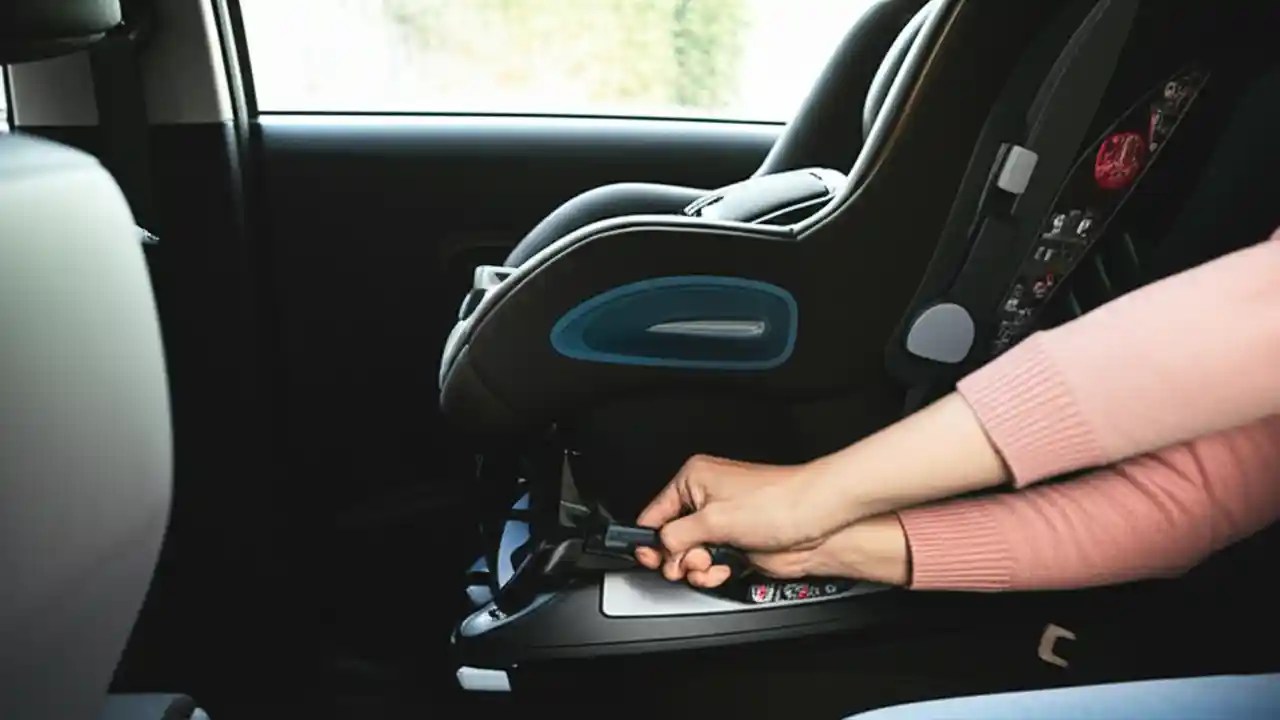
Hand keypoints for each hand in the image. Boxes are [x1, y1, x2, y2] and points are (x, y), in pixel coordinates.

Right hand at [634, 454, 845, 583]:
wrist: (816, 521)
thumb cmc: (777, 504)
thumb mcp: (713, 520)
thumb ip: (676, 535)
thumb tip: (657, 546)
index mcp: (694, 480)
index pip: (655, 513)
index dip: (650, 538)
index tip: (650, 558)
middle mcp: (706, 499)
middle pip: (671, 539)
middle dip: (679, 556)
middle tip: (693, 559)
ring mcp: (721, 523)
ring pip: (690, 556)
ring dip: (698, 568)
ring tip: (712, 563)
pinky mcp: (735, 543)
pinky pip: (710, 564)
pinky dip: (713, 572)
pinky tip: (725, 568)